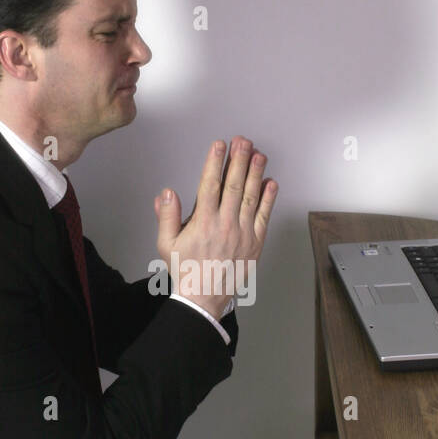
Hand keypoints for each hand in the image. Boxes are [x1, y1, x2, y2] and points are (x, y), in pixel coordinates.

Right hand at [153, 137, 277, 317]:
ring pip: (250, 197)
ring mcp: (242, 233)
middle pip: (233, 185)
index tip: (219, 145)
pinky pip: (264, 216)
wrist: (205, 297)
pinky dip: (269, 199)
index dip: (215, 162)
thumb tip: (167, 193)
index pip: (209, 185)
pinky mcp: (255, 243)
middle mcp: (224, 224)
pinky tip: (271, 183)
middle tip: (243, 141)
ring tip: (258, 154)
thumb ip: (166, 216)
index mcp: (203, 222)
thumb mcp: (166, 244)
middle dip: (238, 160)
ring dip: (255, 173)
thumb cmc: (186, 270)